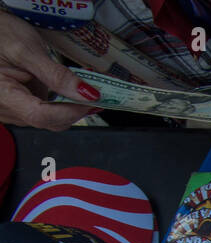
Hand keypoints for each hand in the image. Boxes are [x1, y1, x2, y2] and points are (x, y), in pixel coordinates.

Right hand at [0, 10, 100, 128]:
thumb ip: (56, 75)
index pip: (42, 116)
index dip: (71, 111)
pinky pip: (43, 112)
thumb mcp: (27, 49)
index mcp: (1, 95)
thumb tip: (87, 94)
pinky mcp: (18, 106)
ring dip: (70, 107)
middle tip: (96, 94)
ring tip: (85, 90)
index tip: (92, 100)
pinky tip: (71, 92)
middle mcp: (3, 109)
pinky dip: (61, 104)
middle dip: (75, 110)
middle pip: (48, 121)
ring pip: (48, 119)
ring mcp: (10, 110)